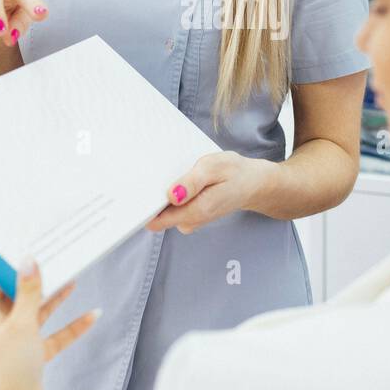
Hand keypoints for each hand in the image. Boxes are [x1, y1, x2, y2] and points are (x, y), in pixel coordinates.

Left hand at [0, 256, 98, 389]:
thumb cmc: (7, 373)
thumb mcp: (21, 324)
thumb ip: (27, 292)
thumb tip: (28, 260)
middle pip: (10, 288)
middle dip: (25, 270)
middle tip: (39, 245)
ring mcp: (15, 338)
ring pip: (35, 308)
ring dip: (52, 294)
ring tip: (71, 274)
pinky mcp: (31, 353)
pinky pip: (53, 333)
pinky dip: (70, 325)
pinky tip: (90, 315)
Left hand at [146, 151, 274, 234]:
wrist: (253, 184)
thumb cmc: (234, 172)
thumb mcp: (215, 167)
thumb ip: (193, 182)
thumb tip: (171, 195)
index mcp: (196, 211)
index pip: (157, 220)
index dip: (144, 207)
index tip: (135, 191)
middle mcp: (190, 221)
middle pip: (157, 215)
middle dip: (154, 196)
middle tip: (157, 173)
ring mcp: (190, 221)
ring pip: (163, 211)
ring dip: (163, 193)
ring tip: (174, 174)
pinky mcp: (190, 216)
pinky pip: (172, 208)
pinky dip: (172, 194)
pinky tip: (180, 181)